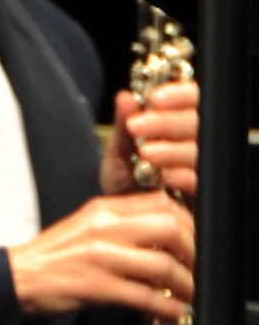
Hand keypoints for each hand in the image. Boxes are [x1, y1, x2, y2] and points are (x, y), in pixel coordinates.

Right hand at [6, 190, 194, 316]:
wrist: (15, 277)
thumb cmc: (52, 258)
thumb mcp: (88, 228)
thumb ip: (124, 226)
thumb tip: (167, 239)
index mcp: (102, 209)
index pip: (162, 203)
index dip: (190, 223)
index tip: (197, 242)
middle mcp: (103, 227)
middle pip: (170, 228)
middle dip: (195, 252)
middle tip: (200, 269)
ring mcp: (99, 256)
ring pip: (162, 265)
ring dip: (186, 285)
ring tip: (191, 296)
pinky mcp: (95, 285)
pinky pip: (143, 295)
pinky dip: (167, 307)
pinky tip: (174, 313)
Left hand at [99, 82, 198, 198]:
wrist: (127, 230)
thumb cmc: (126, 191)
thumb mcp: (119, 156)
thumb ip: (123, 127)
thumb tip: (125, 97)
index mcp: (179, 131)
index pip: (194, 102)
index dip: (180, 94)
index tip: (154, 98)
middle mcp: (196, 149)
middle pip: (201, 123)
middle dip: (168, 121)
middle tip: (137, 126)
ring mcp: (204, 173)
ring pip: (204, 152)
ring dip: (174, 149)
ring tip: (146, 153)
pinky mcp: (206, 199)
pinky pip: (206, 183)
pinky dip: (186, 176)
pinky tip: (166, 175)